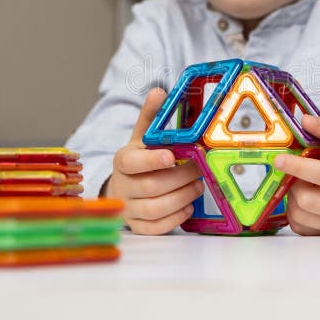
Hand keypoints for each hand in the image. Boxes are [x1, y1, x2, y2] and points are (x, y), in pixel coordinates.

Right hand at [106, 88, 203, 234]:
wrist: (120, 189)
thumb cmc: (138, 161)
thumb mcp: (141, 138)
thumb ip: (150, 117)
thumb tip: (159, 91)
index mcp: (123, 161)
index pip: (133, 163)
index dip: (152, 161)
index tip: (172, 156)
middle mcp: (123, 186)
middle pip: (151, 187)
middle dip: (180, 179)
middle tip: (199, 171)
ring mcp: (128, 208)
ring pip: (155, 209)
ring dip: (181, 198)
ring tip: (198, 187)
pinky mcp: (137, 226)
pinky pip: (155, 228)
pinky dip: (174, 219)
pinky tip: (188, 207)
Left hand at [274, 115, 319, 234]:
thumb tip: (305, 120)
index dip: (299, 167)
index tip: (279, 159)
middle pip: (307, 200)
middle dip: (294, 182)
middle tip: (296, 171)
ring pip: (299, 215)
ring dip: (293, 195)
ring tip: (305, 182)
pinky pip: (299, 226)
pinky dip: (295, 210)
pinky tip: (306, 196)